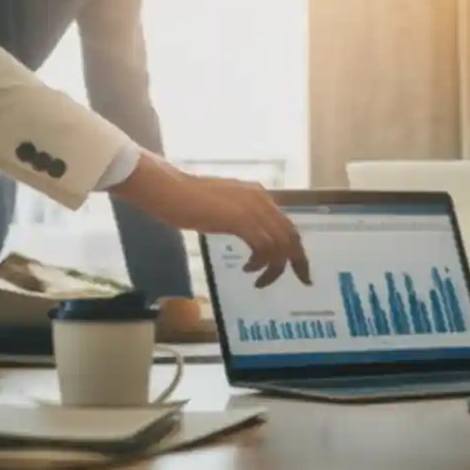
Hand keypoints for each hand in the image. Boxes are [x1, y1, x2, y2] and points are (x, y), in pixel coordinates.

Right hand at [112, 155, 310, 287]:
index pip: (287, 225)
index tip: (299, 268)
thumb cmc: (186, 199)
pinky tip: (247, 269)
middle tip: (302, 281)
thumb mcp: (222, 209)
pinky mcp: (240, 219)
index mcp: (258, 195)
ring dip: (274, 268)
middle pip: (292, 235)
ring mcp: (252, 208)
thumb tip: (252, 237)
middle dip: (298, 261)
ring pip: (280, 244)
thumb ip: (240, 219)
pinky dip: (261, 262)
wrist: (168, 189)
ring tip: (259, 281)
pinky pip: (264, 247)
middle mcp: (261, 200)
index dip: (296, 248)